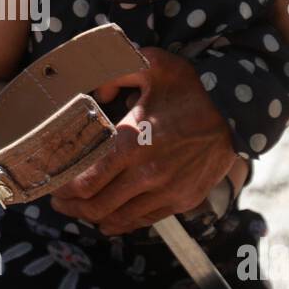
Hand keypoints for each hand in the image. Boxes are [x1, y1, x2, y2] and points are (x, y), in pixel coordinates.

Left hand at [49, 47, 238, 234]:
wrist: (236, 114)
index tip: (52, 187)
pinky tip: (109, 219)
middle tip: (59, 203)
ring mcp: (166, 191)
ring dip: (93, 218)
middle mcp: (147, 173)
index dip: (64, 190)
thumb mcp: (152, 65)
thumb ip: (114, 70)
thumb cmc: (190, 90)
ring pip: (118, 218)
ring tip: (80, 211)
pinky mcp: (181, 201)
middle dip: (72, 208)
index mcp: (133, 142)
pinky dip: (122, 223)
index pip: (87, 180)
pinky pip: (143, 220)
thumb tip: (92, 90)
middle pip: (96, 205)